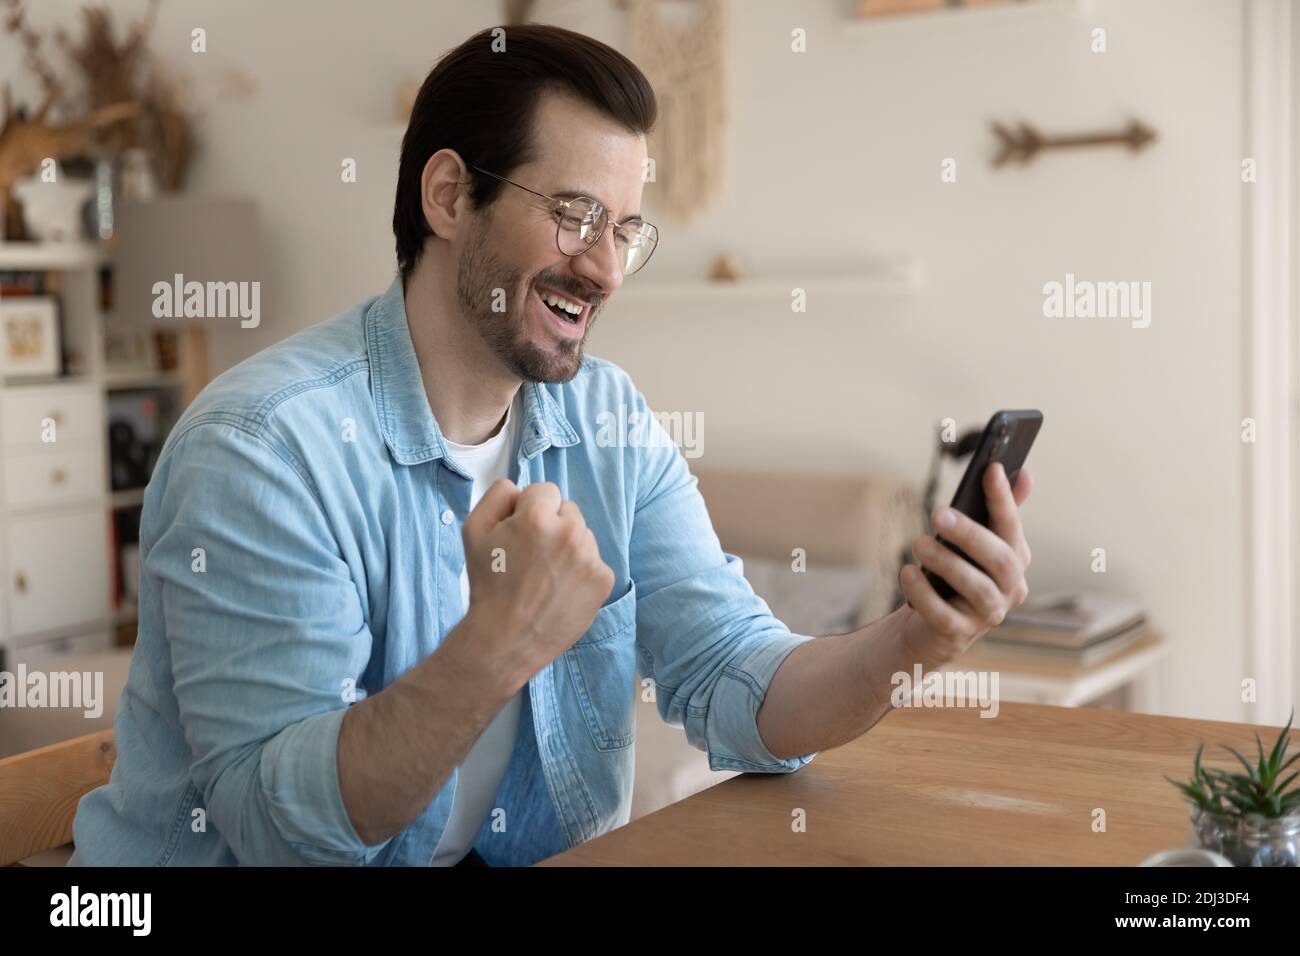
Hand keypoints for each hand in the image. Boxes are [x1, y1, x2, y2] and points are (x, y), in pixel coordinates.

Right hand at [461, 480, 615, 687]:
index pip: (545, 490)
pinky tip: (560, 589)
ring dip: (568, 548)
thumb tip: (522, 489)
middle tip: (532, 558)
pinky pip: (594, 561)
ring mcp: (590, 557)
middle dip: (552, 526)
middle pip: (568, 511)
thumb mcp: (473, 530)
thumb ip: (498, 495)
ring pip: (582, 536)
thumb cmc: (488, 584)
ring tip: (545, 576)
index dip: (530, 511)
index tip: (520, 534)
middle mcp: (569, 532)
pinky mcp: (603, 579)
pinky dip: (580, 572)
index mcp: (537, 516)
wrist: (506, 638)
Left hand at [899, 462, 1033, 665]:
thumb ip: (997, 512)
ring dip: (946, 562)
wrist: (930, 626)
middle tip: (939, 513)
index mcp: (1015, 560)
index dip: (1004, 499)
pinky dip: (923, 593)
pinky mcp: (959, 635)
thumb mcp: (972, 544)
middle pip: (1000, 560)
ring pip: (977, 588)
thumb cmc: (954, 576)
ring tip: (919, 543)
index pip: (1012, 527)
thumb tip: (1024, 474)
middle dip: (971, 534)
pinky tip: (907, 572)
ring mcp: (987, 615)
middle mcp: (1010, 589)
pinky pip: (943, 615)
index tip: (991, 469)